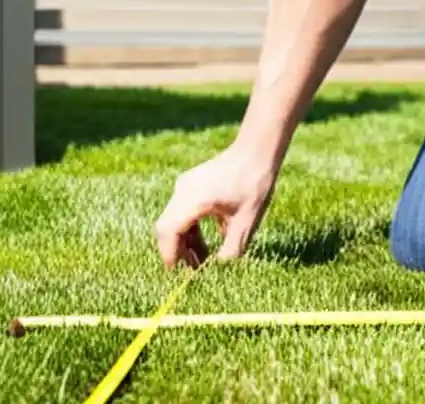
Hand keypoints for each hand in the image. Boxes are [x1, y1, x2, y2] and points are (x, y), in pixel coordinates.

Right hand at [154, 145, 277, 267]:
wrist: (257, 151)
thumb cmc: (254, 183)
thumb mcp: (246, 223)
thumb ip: (231, 250)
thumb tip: (219, 270)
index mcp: (193, 199)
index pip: (169, 231)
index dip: (170, 254)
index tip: (178, 274)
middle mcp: (183, 191)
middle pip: (167, 227)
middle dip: (177, 251)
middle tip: (194, 271)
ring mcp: (185, 186)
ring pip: (175, 220)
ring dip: (186, 242)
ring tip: (204, 260)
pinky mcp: (191, 185)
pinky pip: (183, 212)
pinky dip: (191, 229)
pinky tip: (209, 242)